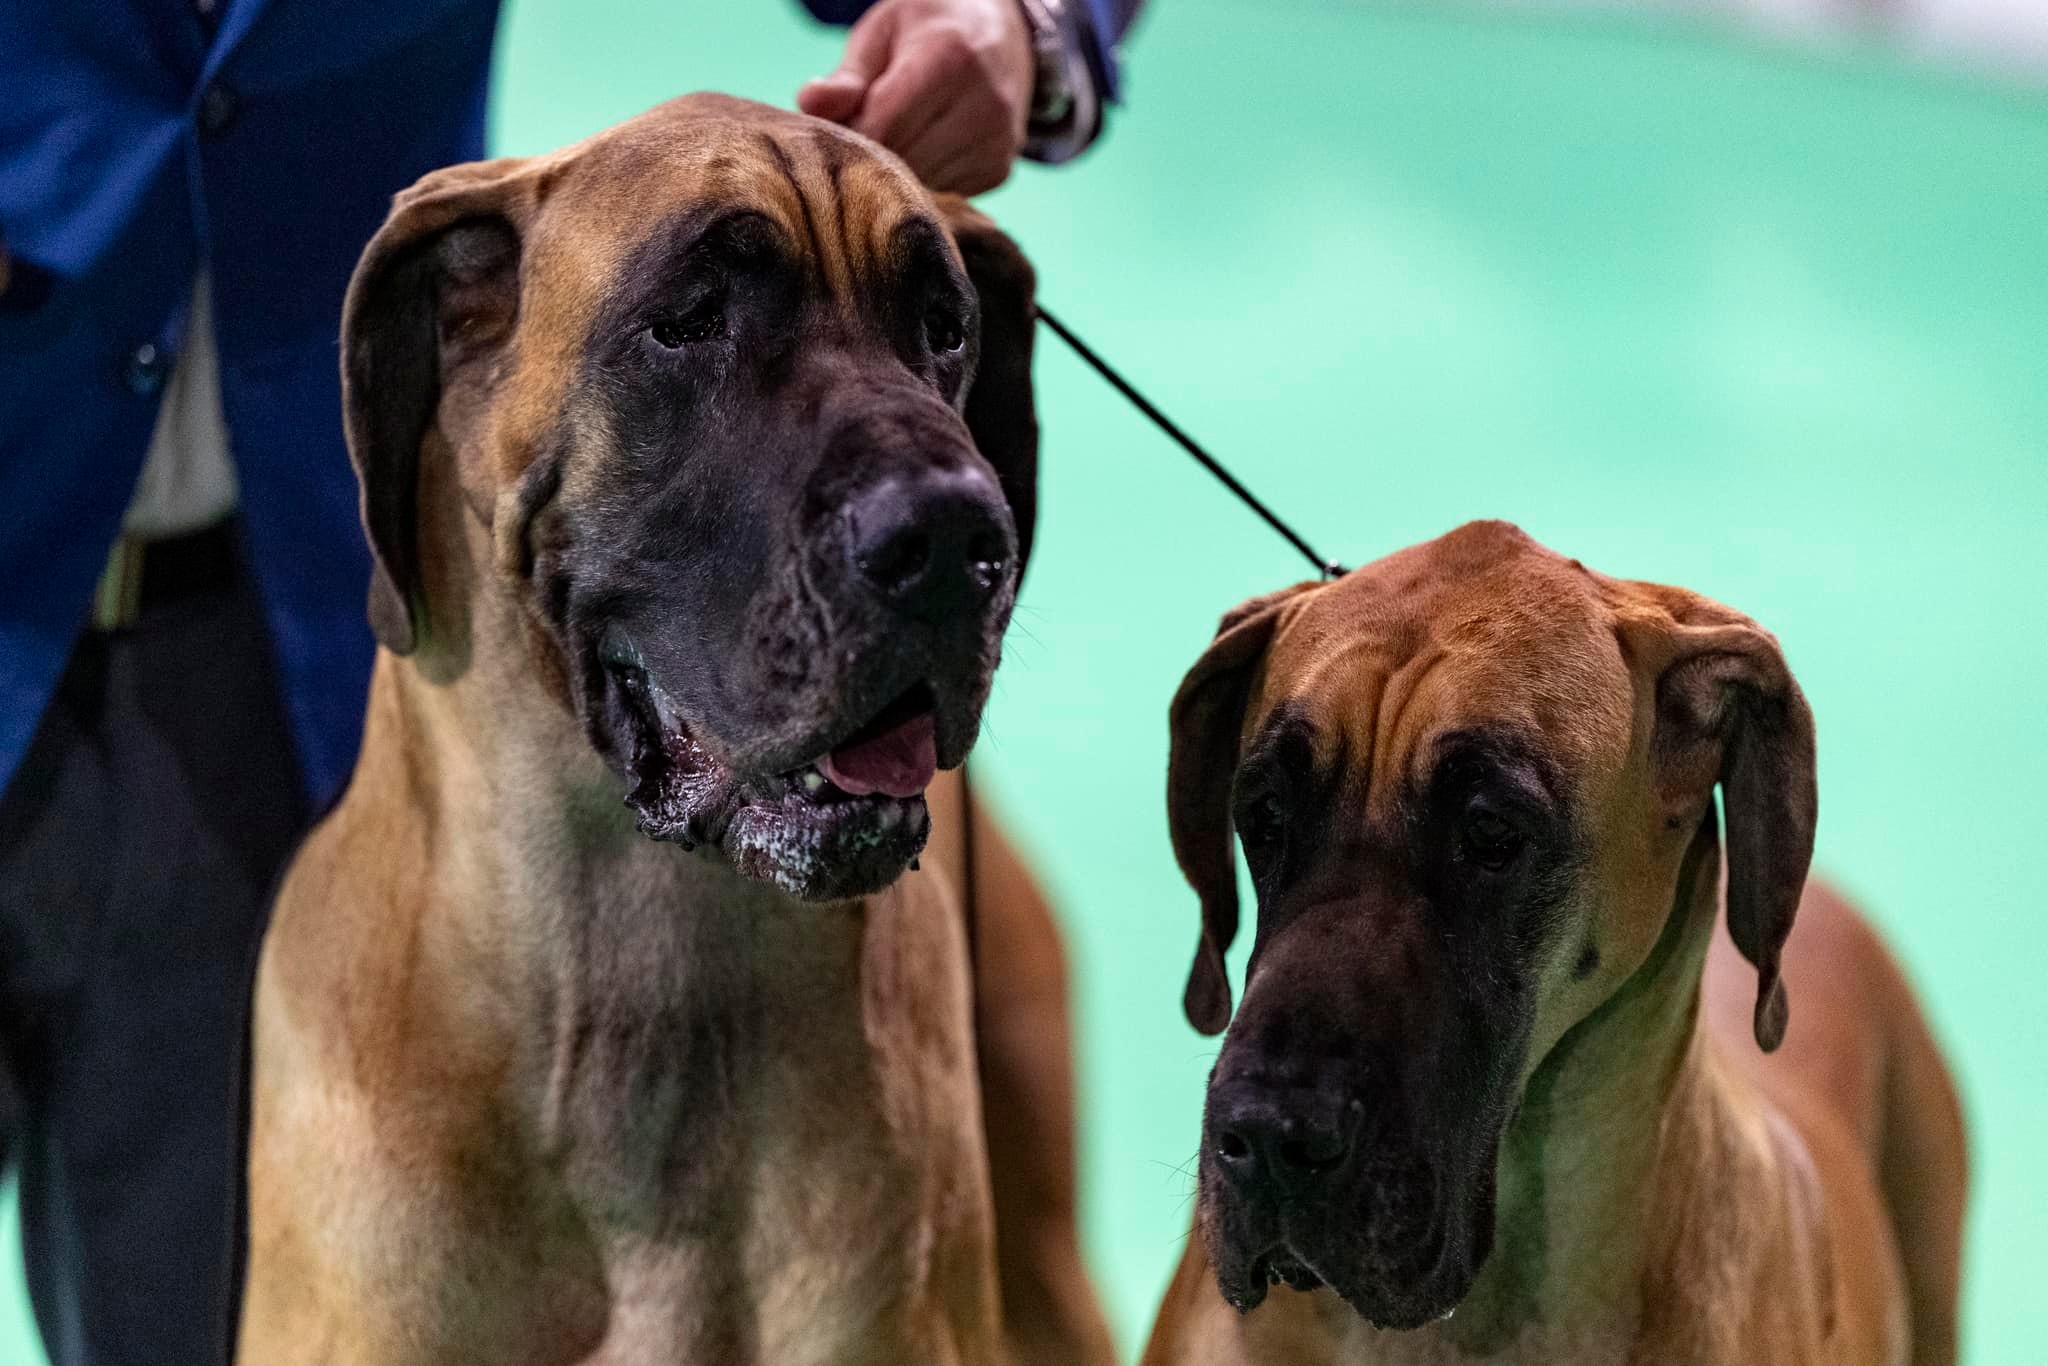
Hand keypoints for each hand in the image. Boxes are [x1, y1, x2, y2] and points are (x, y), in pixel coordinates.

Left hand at [800, 0, 1033, 196]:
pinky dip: (924, 179)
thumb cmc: (929, 29)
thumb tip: (807, 105)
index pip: (882, 128)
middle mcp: (984, 104)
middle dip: (871, 157)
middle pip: (902, 162)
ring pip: (921, 186)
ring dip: (896, 173)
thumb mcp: (883, 34)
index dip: (849, 137)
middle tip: (862, 133)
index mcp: (949, 57)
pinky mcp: (1001, 170)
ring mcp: (998, 143)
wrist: (1003, 35)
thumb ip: (847, 77)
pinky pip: (943, 193)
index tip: (837, 129)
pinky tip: (926, 146)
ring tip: (895, 135)